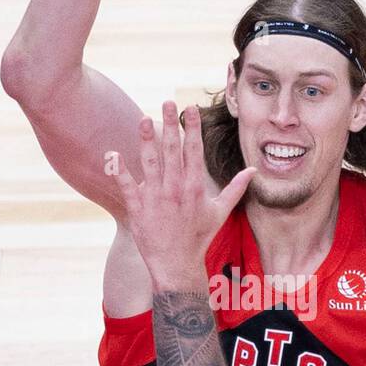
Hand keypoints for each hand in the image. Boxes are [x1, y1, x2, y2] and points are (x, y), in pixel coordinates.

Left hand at [113, 101, 255, 292]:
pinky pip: (127, 186)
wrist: (177, 264)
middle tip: (167, 101)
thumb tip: (253, 171)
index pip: (194, 150)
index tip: (189, 108)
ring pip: (150, 163)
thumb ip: (236, 188)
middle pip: (172, 150)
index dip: (192, 128)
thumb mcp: (220, 212)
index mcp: (195, 186)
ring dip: (146, 140)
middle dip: (170, 124)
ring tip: (143, 119)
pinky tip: (113, 154)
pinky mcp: (138, 209)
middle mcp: (176, 189)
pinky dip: (119, 171)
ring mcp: (156, 198)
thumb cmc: (199, 238)